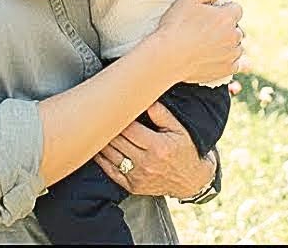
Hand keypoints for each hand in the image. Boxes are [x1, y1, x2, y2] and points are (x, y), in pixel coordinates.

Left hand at [92, 102, 215, 198]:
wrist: (191, 181)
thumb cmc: (185, 152)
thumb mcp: (180, 130)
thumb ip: (162, 115)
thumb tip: (147, 100)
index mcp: (158, 146)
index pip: (129, 128)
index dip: (119, 117)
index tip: (113, 108)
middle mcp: (146, 163)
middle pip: (117, 141)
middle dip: (108, 127)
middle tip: (100, 115)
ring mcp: (137, 176)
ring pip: (110, 155)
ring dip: (101, 142)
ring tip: (97, 129)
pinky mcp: (131, 186)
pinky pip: (110, 171)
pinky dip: (101, 159)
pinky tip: (97, 149)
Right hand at [154, 0, 244, 84]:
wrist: (166, 56)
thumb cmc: (176, 25)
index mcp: (227, 16)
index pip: (236, 9)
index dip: (222, 11)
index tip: (208, 16)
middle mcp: (234, 35)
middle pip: (236, 27)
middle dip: (225, 28)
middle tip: (204, 31)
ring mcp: (232, 53)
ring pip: (236, 45)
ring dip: (227, 44)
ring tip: (206, 45)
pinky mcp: (227, 69)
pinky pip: (236, 63)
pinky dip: (228, 60)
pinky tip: (215, 57)